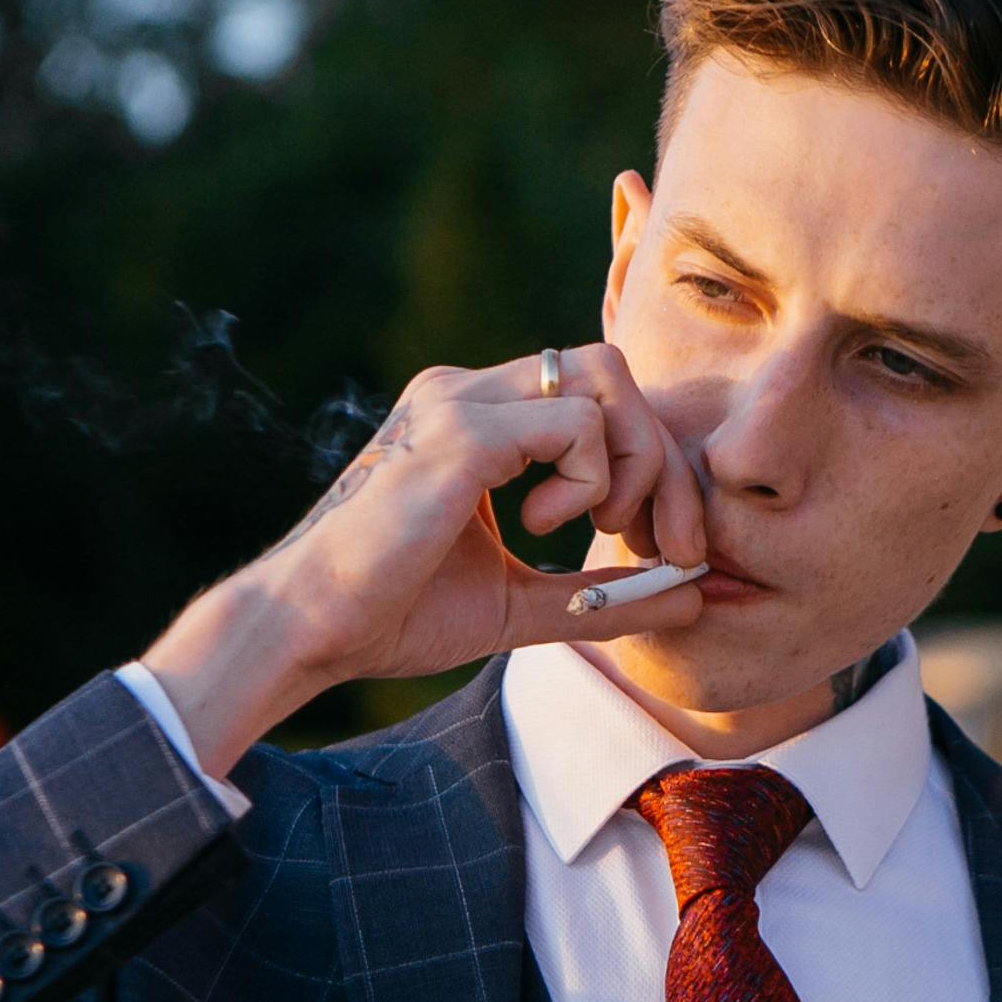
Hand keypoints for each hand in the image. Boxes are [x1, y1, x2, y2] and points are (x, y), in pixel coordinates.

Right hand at [142, 344, 707, 773]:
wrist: (309, 629)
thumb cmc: (394, 614)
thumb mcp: (521, 602)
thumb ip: (601, 595)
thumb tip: (692, 600)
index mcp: (477, 417)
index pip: (596, 395)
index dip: (647, 461)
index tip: (658, 547)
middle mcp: (467, 390)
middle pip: (613, 372)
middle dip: (662, 460)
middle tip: (667, 546)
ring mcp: (461, 400)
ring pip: (606, 379)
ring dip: (633, 461)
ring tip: (601, 528)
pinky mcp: (461, 431)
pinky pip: (578, 421)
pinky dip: (590, 479)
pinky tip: (543, 527)